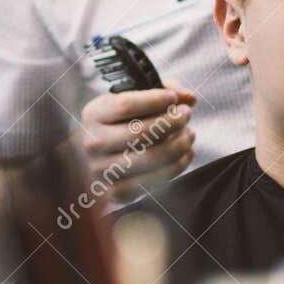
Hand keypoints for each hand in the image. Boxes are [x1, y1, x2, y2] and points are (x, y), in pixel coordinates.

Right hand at [72, 77, 198, 198]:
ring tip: (189, 134)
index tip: (174, 99)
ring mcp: (101, 170)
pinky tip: (186, 153)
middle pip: (140, 133)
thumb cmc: (125, 121)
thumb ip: (165, 91)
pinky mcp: (115, 192)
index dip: (156, 100)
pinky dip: (178, 166)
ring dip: (179, 145)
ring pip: (150, 158)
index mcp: (94, 114)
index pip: (126, 105)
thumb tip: (190, 98)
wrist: (101, 155)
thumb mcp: (138, 98)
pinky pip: (153, 181)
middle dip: (173, 122)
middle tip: (186, 115)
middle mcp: (93, 143)